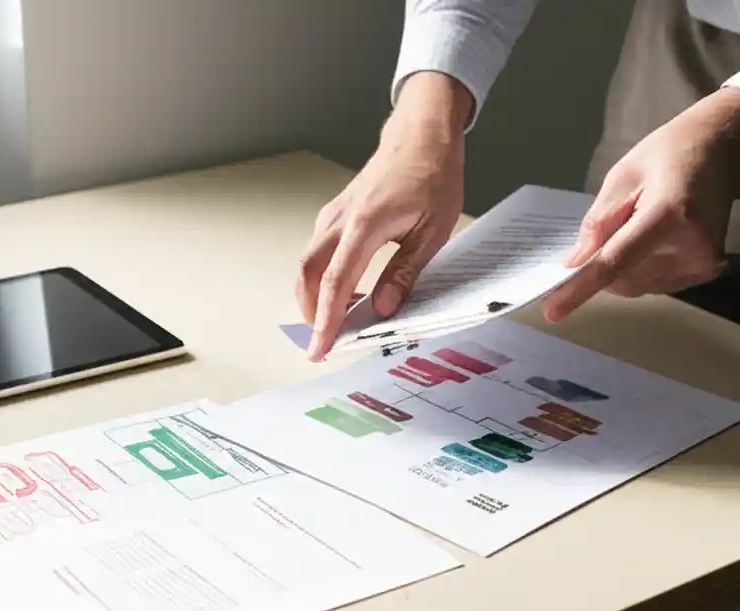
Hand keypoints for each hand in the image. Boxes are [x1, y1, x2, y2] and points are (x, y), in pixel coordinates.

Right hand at [297, 72, 472, 360]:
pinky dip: (324, 275)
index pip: (335, 283)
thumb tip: (382, 308)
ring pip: (309, 262)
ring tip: (341, 320)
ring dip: (317, 294)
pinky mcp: (338, 212)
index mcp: (365, 225)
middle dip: (311, 311)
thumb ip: (404, 273)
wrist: (422, 133)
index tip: (319, 348)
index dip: (326, 320)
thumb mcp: (432, 231)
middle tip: (325, 340)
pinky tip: (348, 288)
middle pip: (307, 274)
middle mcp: (341, 219)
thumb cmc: (432, 174)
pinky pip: (320, 250)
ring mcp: (335, 214)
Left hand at [542, 87, 739, 321]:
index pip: (615, 263)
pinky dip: (641, 268)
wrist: (721, 151)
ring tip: (639, 224)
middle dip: (602, 267)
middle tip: (605, 232)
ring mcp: (703, 263)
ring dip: (623, 268)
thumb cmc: (668, 155)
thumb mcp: (622, 177)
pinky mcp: (707, 271)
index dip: (580, 288)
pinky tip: (653, 238)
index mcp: (668, 215)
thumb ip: (598, 223)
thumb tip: (575, 265)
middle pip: (624, 280)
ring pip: (638, 286)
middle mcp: (690, 247)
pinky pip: (656, 284)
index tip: (553, 310)